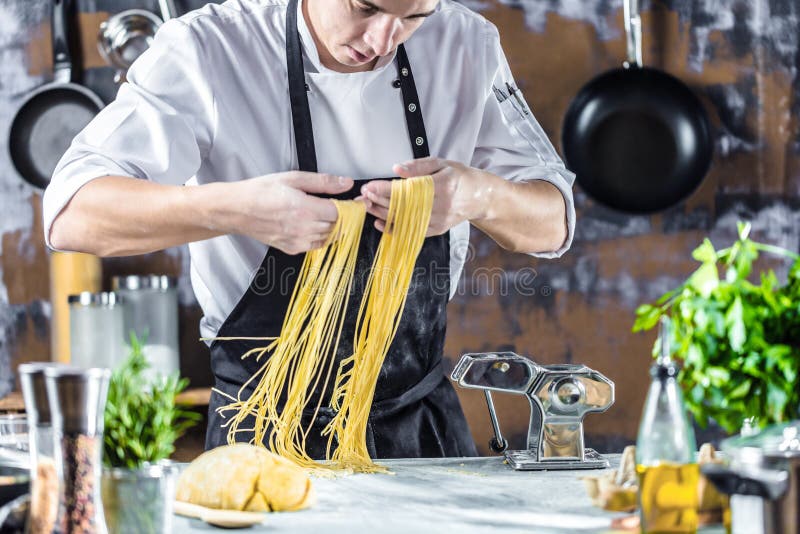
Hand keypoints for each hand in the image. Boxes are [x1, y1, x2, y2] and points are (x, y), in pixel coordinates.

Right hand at [228, 171, 352, 253]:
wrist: (237, 210)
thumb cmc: (261, 191)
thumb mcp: (293, 178)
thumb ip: (323, 182)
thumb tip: (346, 183)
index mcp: (305, 209)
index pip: (340, 212)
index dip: (348, 206)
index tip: (352, 201)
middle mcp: (303, 229)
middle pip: (336, 225)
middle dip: (340, 215)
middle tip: (335, 204)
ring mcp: (297, 241)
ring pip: (328, 236)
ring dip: (330, 226)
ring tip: (320, 212)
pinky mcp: (292, 249)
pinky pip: (316, 244)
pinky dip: (319, 235)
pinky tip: (312, 224)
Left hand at [359, 157, 489, 235]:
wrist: (479, 197)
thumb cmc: (459, 177)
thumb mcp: (442, 163)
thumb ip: (418, 166)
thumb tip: (396, 169)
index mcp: (444, 185)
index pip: (408, 189)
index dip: (386, 189)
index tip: (370, 186)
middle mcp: (442, 205)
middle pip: (404, 205)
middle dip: (380, 200)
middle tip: (364, 195)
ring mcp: (440, 220)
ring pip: (406, 220)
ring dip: (383, 214)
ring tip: (368, 206)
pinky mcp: (437, 230)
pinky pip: (412, 231)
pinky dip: (394, 228)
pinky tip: (380, 222)